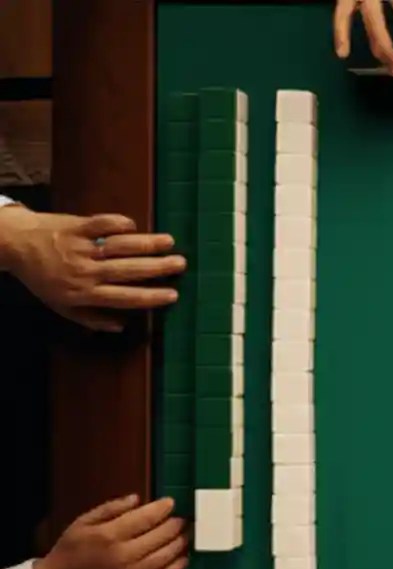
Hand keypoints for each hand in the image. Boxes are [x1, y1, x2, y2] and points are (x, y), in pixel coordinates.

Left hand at [0, 208, 184, 331]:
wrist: (14, 245)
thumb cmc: (41, 278)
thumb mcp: (60, 306)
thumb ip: (91, 318)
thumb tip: (121, 325)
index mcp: (84, 293)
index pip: (125, 297)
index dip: (151, 297)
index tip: (173, 294)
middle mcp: (86, 271)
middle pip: (129, 271)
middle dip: (158, 268)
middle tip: (181, 264)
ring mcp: (81, 247)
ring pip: (121, 246)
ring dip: (147, 243)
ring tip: (169, 242)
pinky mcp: (76, 226)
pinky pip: (101, 223)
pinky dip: (119, 223)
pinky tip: (133, 225)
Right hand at [33, 495, 187, 568]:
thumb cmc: (69, 552)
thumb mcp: (82, 523)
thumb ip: (111, 508)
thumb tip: (138, 499)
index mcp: (109, 536)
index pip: (146, 518)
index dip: (162, 508)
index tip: (171, 502)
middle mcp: (124, 555)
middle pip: (162, 535)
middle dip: (176, 524)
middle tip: (182, 518)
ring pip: (168, 555)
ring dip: (181, 542)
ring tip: (186, 533)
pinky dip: (179, 565)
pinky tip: (184, 555)